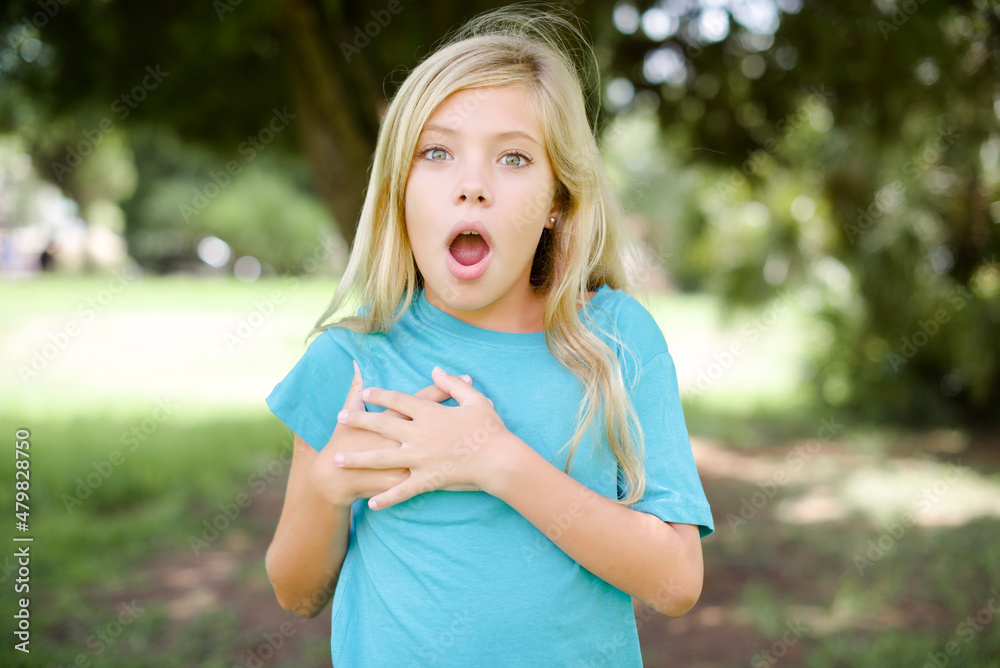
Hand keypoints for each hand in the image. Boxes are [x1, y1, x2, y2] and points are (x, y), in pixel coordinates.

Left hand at [334, 366, 511, 509]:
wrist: (499, 459)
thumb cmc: (489, 428)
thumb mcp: (474, 399)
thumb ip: (452, 383)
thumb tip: (435, 369)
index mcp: (429, 413)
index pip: (397, 401)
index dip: (379, 396)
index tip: (364, 393)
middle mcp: (419, 434)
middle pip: (381, 425)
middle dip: (358, 421)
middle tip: (339, 419)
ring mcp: (420, 459)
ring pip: (382, 458)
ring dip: (358, 459)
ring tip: (338, 460)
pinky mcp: (427, 479)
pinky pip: (402, 491)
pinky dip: (387, 498)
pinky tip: (371, 504)